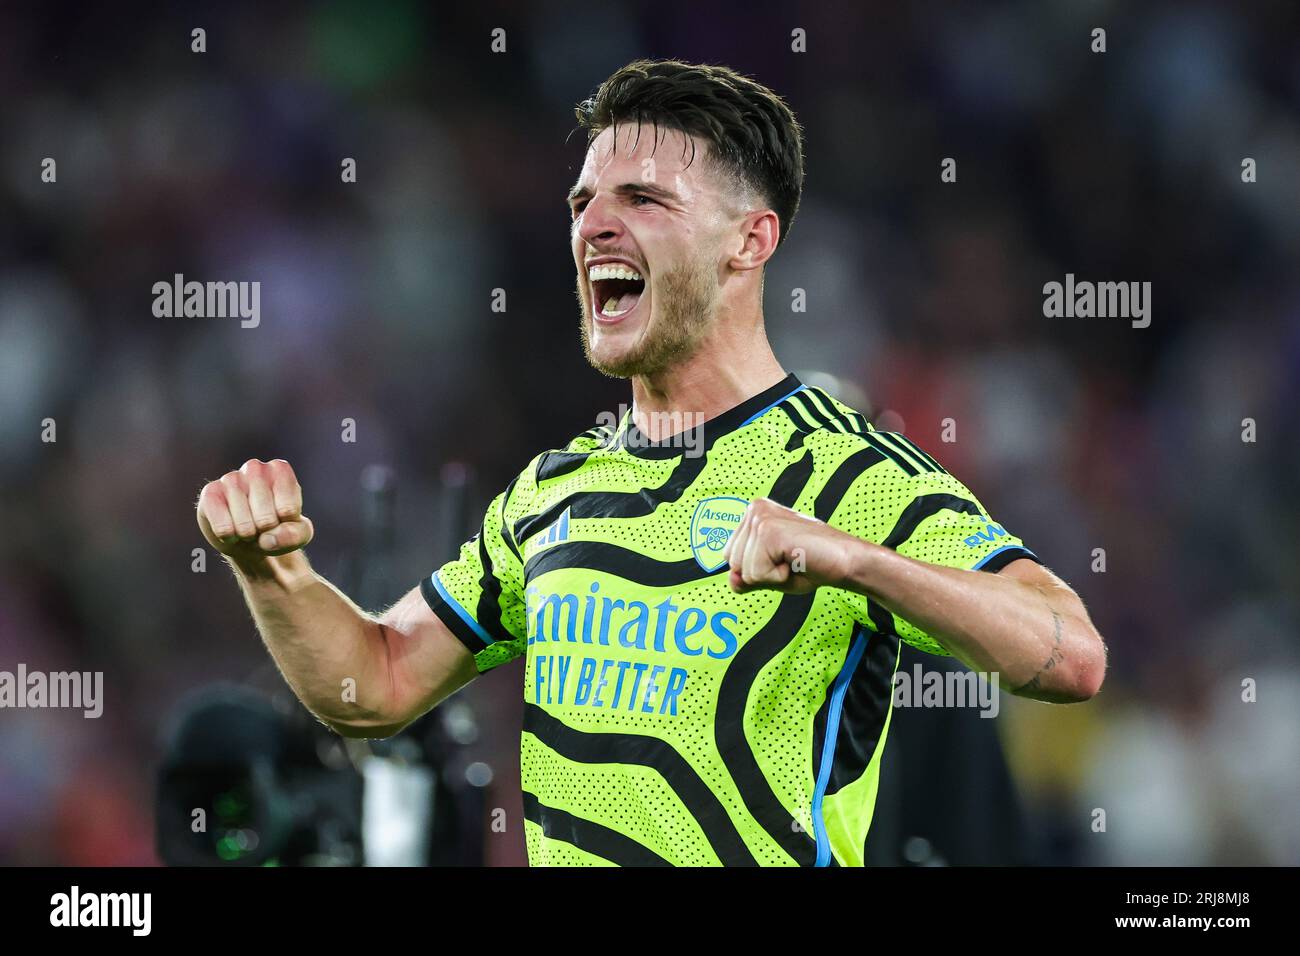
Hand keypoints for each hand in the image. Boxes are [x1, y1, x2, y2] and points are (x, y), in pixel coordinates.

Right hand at [197, 459, 313, 563]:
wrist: (249, 537)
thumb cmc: (278, 528)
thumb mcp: (298, 534)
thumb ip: (295, 535)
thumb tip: (268, 539)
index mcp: (280, 470)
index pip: (288, 510)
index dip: (285, 524)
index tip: (282, 517)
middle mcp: (255, 468)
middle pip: (266, 518)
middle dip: (266, 532)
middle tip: (262, 525)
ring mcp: (230, 478)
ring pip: (244, 525)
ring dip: (247, 535)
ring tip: (247, 527)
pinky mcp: (210, 494)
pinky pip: (223, 528)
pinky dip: (229, 537)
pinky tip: (231, 529)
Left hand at [722, 497, 857, 594]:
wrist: (845, 561)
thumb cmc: (813, 563)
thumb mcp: (770, 573)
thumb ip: (747, 577)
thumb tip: (732, 580)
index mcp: (754, 514)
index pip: (730, 556)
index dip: (756, 569)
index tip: (782, 559)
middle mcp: (755, 510)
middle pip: (733, 563)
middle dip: (761, 573)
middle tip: (789, 560)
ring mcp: (761, 518)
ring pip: (743, 570)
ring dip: (770, 576)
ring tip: (793, 559)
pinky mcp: (769, 531)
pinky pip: (757, 574)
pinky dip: (777, 578)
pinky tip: (795, 560)